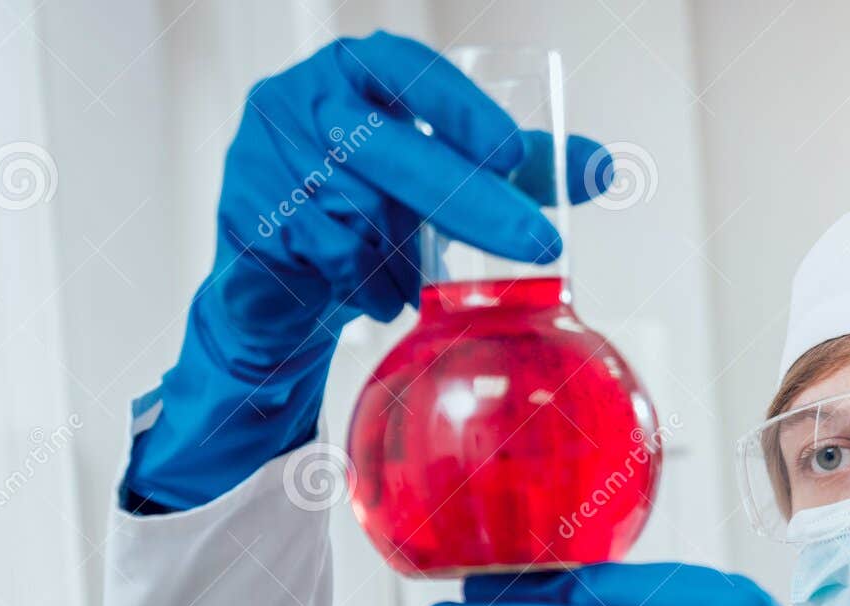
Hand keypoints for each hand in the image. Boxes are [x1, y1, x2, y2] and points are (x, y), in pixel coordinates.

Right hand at [124, 31, 610, 510]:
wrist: (280, 274)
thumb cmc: (370, 210)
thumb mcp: (444, 179)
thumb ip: (519, 168)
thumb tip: (603, 169)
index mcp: (355, 74)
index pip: (406, 68)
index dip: (457, 107)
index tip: (512, 152)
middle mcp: (304, 102)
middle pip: (391, 150)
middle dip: (471, 202)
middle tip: (538, 244)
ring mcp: (266, 157)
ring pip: (360, 214)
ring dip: (402, 258)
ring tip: (409, 277)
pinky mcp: (246, 217)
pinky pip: (325, 258)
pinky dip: (363, 284)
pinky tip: (370, 293)